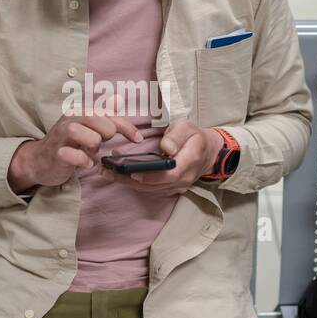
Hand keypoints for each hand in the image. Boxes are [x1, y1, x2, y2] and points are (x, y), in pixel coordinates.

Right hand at [8, 98, 142, 190]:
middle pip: (102, 123)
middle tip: (98, 143)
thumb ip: (103, 114)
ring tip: (89, 152)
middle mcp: (70, 119)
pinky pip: (76, 155)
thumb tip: (118, 99)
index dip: (127, 127)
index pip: (109, 115)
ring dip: (94, 147)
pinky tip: (84, 163)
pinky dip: (83, 161)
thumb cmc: (66, 143)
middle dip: (106, 136)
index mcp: (79, 112)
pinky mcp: (57, 153)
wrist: (39, 160)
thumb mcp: (85, 126)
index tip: (138, 138)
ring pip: (91, 138)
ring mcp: (62, 136)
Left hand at [99, 121, 223, 196]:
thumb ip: (176, 136)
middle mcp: (184, 178)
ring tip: (109, 173)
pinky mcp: (171, 188)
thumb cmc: (194, 137)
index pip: (169, 174)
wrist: (208, 152)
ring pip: (151, 189)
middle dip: (131, 180)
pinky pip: (152, 189)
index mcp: (190, 160)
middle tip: (109, 172)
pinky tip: (119, 176)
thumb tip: (166, 148)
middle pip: (156, 184)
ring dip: (129, 183)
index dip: (150, 175)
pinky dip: (135, 184)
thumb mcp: (187, 128)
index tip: (131, 171)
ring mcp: (178, 186)